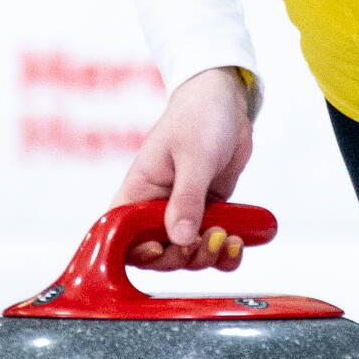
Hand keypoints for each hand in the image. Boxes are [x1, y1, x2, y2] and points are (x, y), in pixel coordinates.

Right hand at [112, 66, 254, 272]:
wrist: (225, 101)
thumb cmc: (198, 116)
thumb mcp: (193, 156)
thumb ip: (187, 197)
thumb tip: (181, 239)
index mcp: (138, 191)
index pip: (121, 235)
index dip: (136, 250)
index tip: (161, 246)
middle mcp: (156, 208)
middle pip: (158, 255)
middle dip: (181, 256)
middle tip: (206, 239)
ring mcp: (182, 213)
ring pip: (187, 254)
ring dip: (207, 256)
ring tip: (227, 238)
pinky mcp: (207, 213)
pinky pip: (212, 245)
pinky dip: (225, 253)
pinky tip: (237, 244)